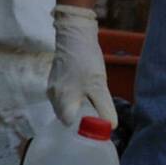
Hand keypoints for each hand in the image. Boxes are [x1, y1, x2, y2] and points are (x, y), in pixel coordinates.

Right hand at [47, 5, 116, 127]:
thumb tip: (111, 126)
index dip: (82, 127)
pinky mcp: (56, 81)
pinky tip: (87, 91)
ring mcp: (53, 89)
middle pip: (67, 116)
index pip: (69, 125)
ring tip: (94, 101)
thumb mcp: (99, 86)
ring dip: (79, 107)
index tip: (96, 125)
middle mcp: (54, 97)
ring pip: (66, 106)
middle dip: (82, 118)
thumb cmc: (86, 61)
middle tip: (98, 114)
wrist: (75, 37)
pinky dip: (76, 98)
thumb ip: (104, 107)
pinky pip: (65, 96)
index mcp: (62, 101)